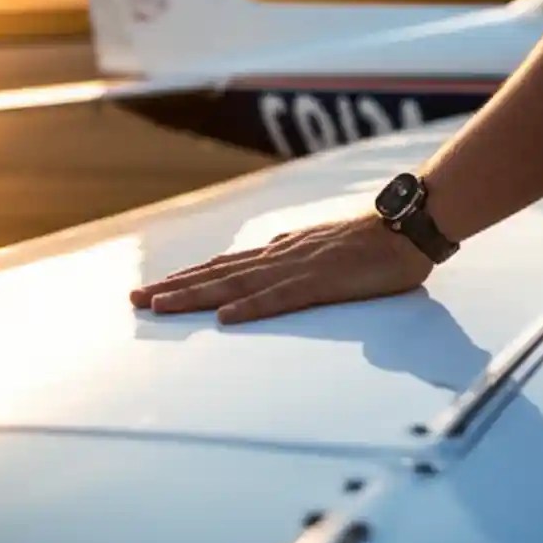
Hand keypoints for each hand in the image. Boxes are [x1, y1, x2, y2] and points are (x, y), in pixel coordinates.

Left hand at [129, 215, 433, 323]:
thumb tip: (271, 262)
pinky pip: (281, 298)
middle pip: (217, 274)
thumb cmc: (375, 241)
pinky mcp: (322, 282)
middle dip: (174, 288)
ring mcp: (299, 268)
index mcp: (282, 252)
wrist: (408, 225)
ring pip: (236, 284)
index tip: (154, 290)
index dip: (188, 279)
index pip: (225, 267)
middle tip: (134, 300)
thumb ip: (299, 258)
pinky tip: (226, 317)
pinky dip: (251, 307)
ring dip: (195, 296)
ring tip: (159, 306)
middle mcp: (281, 257)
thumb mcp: (326, 250)